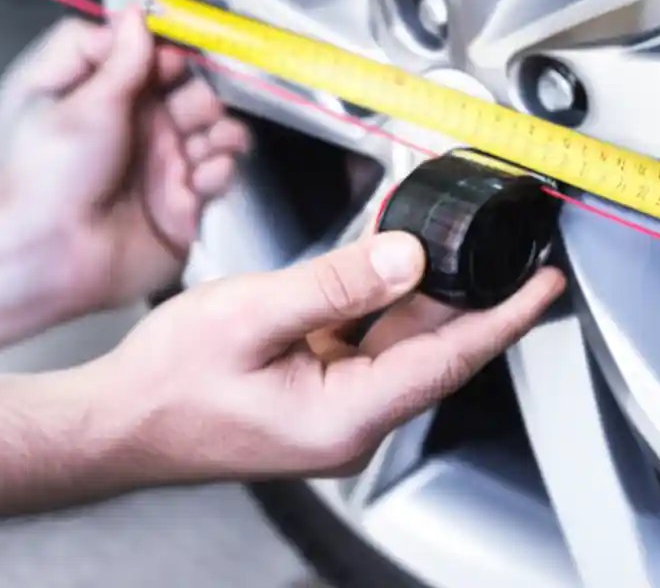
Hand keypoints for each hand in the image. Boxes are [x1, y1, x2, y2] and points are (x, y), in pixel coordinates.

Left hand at [0, 6, 249, 313]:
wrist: (38, 254)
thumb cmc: (37, 176)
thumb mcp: (75, 100)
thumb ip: (117, 57)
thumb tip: (137, 15)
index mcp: (106, 97)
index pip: (156, 61)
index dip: (176, 55)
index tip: (181, 58)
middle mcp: (138, 131)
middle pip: (195, 95)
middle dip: (204, 96)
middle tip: (194, 108)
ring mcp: (162, 170)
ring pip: (217, 135)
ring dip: (222, 132)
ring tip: (212, 141)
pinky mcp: (183, 209)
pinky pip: (221, 179)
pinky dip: (222, 171)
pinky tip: (205, 174)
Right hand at [85, 232, 564, 481]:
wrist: (114, 422)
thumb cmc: (166, 386)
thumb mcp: (254, 315)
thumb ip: (340, 284)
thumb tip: (408, 255)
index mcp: (347, 416)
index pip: (453, 360)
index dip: (506, 317)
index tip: (545, 284)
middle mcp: (351, 421)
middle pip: (432, 346)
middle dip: (463, 289)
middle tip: (496, 237)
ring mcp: (335, 410)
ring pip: (399, 340)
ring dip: (417, 290)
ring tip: (433, 237)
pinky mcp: (317, 394)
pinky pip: (365, 341)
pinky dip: (377, 301)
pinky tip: (381, 261)